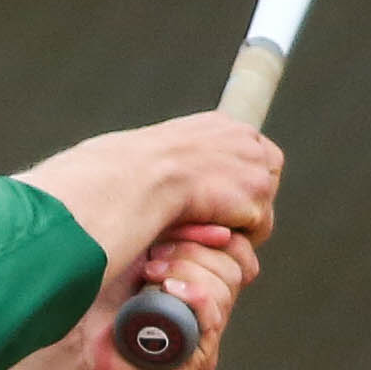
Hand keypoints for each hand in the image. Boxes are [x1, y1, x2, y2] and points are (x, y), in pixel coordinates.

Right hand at [19, 113, 283, 270]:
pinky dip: (226, 243)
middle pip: (260, 182)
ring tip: (191, 236)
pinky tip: (196, 239)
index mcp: (213, 126)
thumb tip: (110, 177)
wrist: (120, 185)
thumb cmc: (110, 176)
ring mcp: (251, 165)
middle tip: (202, 228)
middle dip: (238, 208)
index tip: (206, 208)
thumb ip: (155, 166)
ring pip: (258, 211)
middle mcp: (240, 138)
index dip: (228, 187)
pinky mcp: (254, 196)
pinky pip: (253, 232)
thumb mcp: (134, 158)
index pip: (242, 156)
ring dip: (230, 229)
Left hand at [69, 223, 257, 369]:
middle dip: (192, 252)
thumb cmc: (95, 290)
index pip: (236, 249)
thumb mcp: (142, 244)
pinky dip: (197, 299)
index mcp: (201, 277)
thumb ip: (179, 227)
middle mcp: (208, 307)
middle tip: (152, 259)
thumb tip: (223, 231)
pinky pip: (214, 320)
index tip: (168, 233)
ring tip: (149, 275)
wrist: (68, 337)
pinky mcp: (197, 361)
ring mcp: (205, 336)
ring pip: (225, 290)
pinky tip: (170, 291)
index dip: (210, 233)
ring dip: (188, 272)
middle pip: (233, 267)